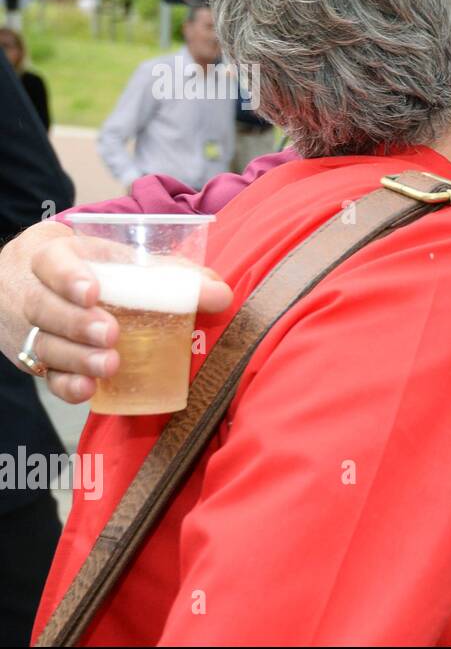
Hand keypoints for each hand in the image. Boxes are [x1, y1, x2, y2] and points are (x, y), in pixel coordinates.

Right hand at [4, 221, 232, 403]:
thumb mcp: (121, 259)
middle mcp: (34, 293)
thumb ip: (169, 273)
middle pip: (44, 308)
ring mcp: (31, 329)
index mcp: (55, 258)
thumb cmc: (92, 268)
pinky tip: (88, 390)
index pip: (52, 262)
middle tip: (111, 334)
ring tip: (110, 365)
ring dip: (77, 358)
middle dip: (77, 323)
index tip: (93, 291)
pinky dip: (66, 385)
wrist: (39, 281)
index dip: (69, 277)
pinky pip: (46, 375)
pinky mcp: (38, 360)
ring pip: (44, 344)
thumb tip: (220, 293)